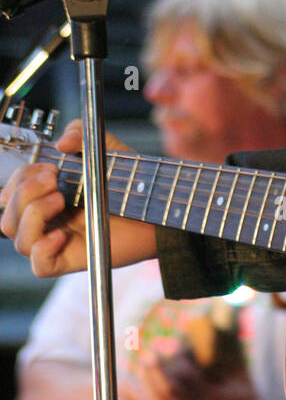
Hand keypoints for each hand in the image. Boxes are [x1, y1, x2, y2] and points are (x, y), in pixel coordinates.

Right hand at [0, 120, 156, 275]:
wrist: (156, 204)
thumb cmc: (129, 179)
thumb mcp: (103, 146)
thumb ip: (79, 133)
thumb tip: (60, 142)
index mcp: (46, 195)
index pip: (11, 193)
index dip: (20, 179)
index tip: (50, 167)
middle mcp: (47, 220)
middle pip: (8, 218)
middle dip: (23, 194)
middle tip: (54, 180)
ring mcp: (57, 241)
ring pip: (19, 240)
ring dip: (31, 216)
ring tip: (60, 201)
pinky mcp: (71, 259)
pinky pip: (39, 266)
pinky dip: (41, 250)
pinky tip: (60, 235)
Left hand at [139, 349, 259, 399]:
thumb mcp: (239, 374)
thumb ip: (227, 350)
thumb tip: (218, 323)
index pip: (187, 377)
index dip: (179, 359)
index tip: (177, 346)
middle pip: (168, 394)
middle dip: (154, 373)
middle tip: (146, 354)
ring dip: (150, 387)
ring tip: (143, 369)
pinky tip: (152, 388)